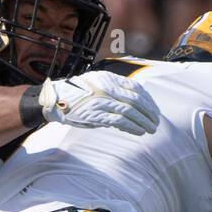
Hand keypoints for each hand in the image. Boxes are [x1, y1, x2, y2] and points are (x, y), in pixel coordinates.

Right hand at [38, 71, 160, 134]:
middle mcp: (107, 88)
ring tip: (151, 128)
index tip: (154, 109)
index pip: (135, 88)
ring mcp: (102, 101)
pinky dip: (132, 127)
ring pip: (130, 111)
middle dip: (149, 112)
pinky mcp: (96, 114)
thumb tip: (130, 103)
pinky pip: (119, 121)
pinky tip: (139, 132)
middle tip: (156, 121)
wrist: (54, 99)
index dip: (148, 100)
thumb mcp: (96, 83)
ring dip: (143, 121)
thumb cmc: (75, 94)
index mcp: (109, 79)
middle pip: (136, 100)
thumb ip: (112, 90)